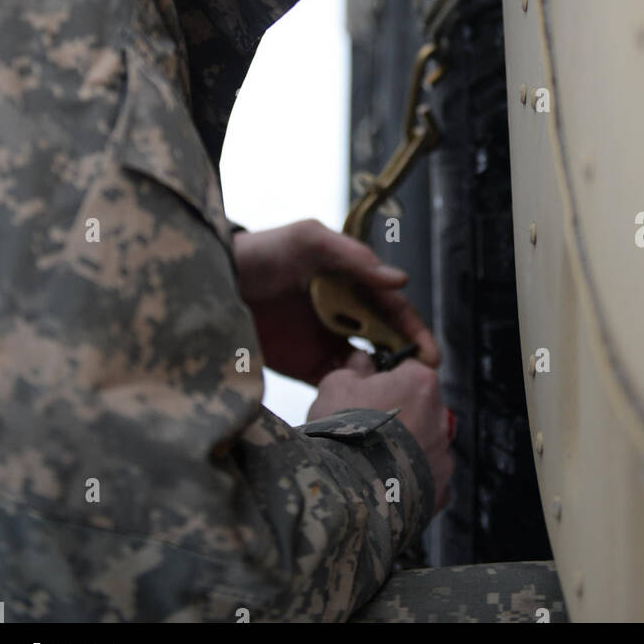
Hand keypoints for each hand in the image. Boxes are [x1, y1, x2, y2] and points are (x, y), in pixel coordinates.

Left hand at [231, 218, 439, 384]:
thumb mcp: (308, 240)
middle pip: (389, 342)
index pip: (394, 309)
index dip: (415, 331)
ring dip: (383, 383)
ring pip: (369, 368)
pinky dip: (353, 396)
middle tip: (421, 386)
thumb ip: (352, 255)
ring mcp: (327, 343)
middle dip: (408, 363)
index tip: (431, 356)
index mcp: (353, 284)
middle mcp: (347, 315)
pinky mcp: (307, 368)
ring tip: (391, 399)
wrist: (213, 282)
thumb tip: (399, 280)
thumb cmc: (261, 252)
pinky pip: (339, 386)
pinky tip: (358, 403)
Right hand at [308, 349, 453, 514]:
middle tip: (370, 426)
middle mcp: (439, 416)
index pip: (410, 370)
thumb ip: (355, 368)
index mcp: (420, 382)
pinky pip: (431, 478)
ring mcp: (442, 454)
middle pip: (422, 407)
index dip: (388, 379)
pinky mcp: (439, 488)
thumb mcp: (337, 385)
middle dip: (401, 413)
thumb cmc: (342, 432)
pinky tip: (392, 482)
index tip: (371, 390)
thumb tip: (362, 362)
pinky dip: (415, 479)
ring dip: (409, 446)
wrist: (345, 488)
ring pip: (427, 442)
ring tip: (376, 458)